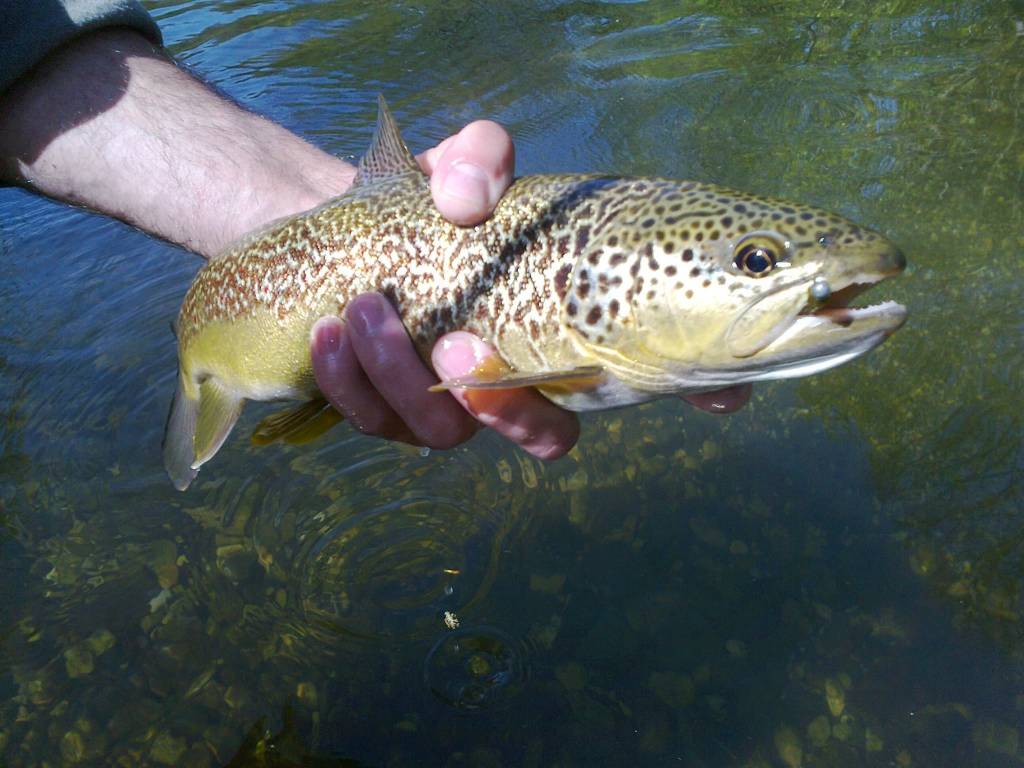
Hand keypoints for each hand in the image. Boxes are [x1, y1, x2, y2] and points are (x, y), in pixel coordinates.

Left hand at [310, 124, 751, 457]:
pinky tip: (329, 335)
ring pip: (445, 436)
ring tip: (364, 313)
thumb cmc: (428, 204)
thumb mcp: (460, 164)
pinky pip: (377, 423)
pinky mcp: (389, 413)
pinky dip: (351, 384)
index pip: (652, 373)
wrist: (345, 235)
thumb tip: (471, 199)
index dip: (699, 388)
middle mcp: (522, 383)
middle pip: (545, 435)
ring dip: (402, 382)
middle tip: (459, 347)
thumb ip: (480, 158)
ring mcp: (454, 408)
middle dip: (505, 412)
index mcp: (565, 332)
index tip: (713, 391)